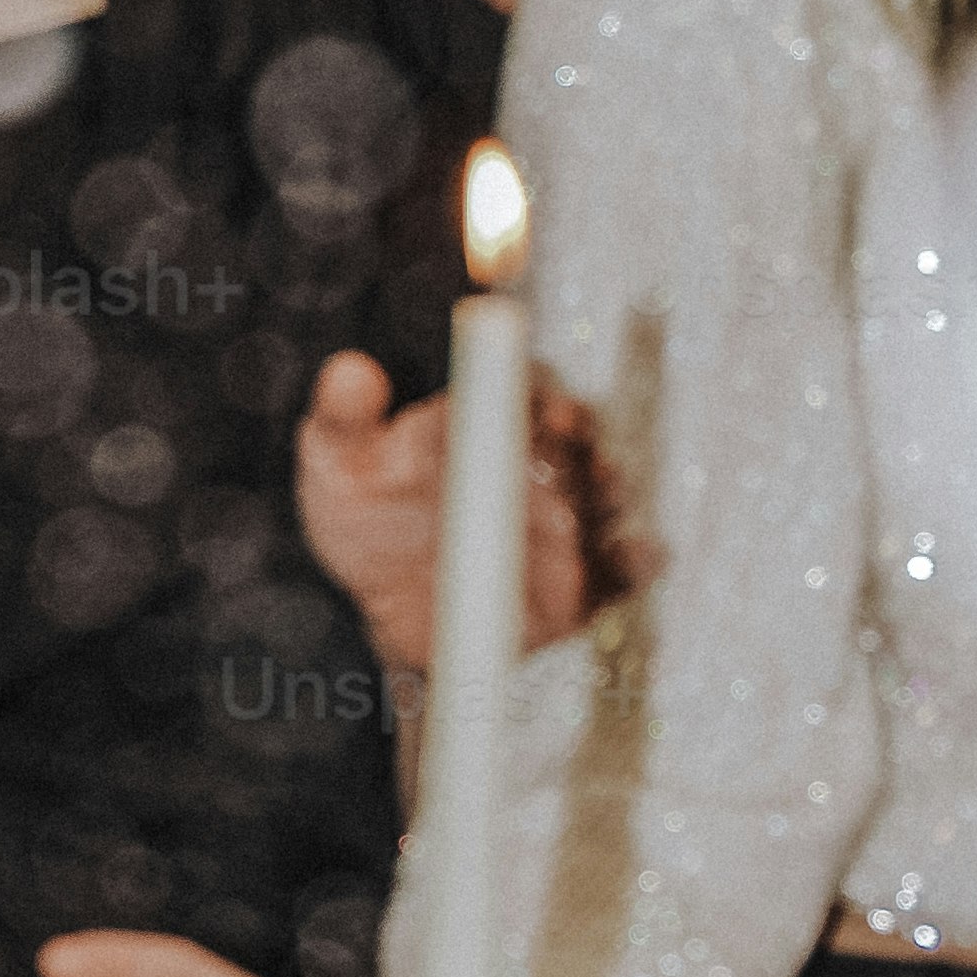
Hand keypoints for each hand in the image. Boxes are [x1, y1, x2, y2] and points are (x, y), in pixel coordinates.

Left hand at [296, 350, 621, 673]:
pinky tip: (634, 552)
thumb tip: (348, 370)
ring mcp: (566, 520)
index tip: (536, 403)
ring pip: (606, 495)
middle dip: (580, 440)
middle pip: (578, 438)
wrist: (383, 606)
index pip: (527, 390)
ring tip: (594, 499)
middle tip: (565, 449)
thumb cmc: (366, 520)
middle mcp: (538, 464)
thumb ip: (343, 420)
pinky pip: (624, 568)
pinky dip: (637, 558)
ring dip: (608, 492)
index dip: (537, 391)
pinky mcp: (585, 578)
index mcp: (487, 424)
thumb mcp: (339, 469)